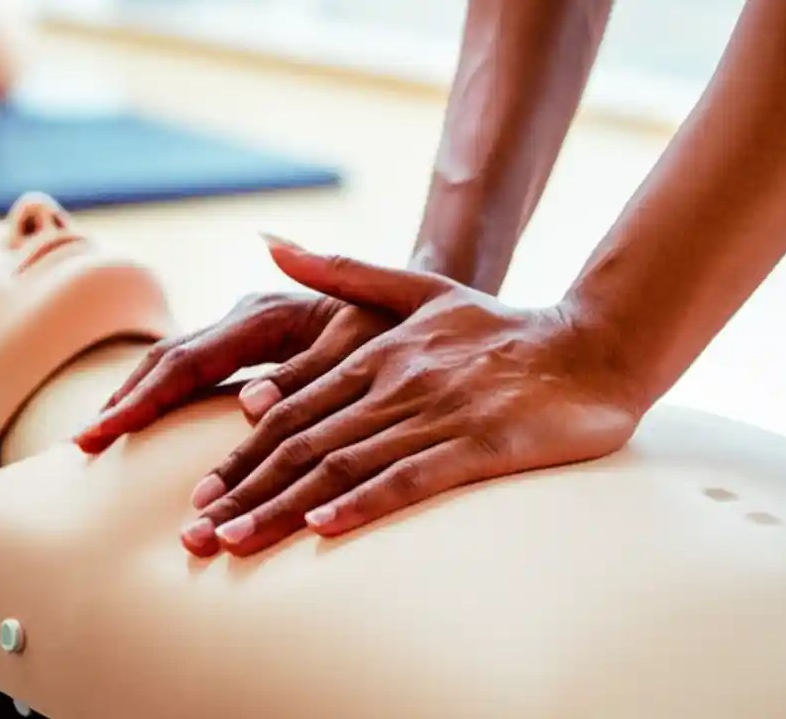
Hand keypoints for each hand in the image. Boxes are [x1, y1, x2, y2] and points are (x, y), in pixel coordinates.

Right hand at [73, 283, 393, 453]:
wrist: (421, 315)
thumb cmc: (400, 333)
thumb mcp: (366, 346)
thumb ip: (313, 370)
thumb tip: (250, 402)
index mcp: (268, 314)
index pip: (190, 358)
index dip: (146, 398)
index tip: (106, 431)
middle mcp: (248, 319)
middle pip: (171, 360)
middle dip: (127, 403)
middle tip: (83, 448)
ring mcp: (248, 336)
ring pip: (176, 367)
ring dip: (137, 404)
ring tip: (96, 446)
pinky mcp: (255, 355)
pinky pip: (196, 378)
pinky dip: (163, 404)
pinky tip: (138, 432)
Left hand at [181, 236, 646, 556]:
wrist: (592, 346)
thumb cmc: (504, 328)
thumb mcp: (422, 287)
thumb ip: (344, 271)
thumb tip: (269, 244)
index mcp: (379, 352)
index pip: (294, 409)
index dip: (242, 455)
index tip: (200, 494)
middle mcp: (398, 383)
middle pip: (305, 444)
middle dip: (245, 492)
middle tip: (193, 534)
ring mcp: (438, 415)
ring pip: (346, 465)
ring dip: (283, 507)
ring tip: (233, 542)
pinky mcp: (480, 446)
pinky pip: (412, 478)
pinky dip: (365, 502)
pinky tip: (323, 527)